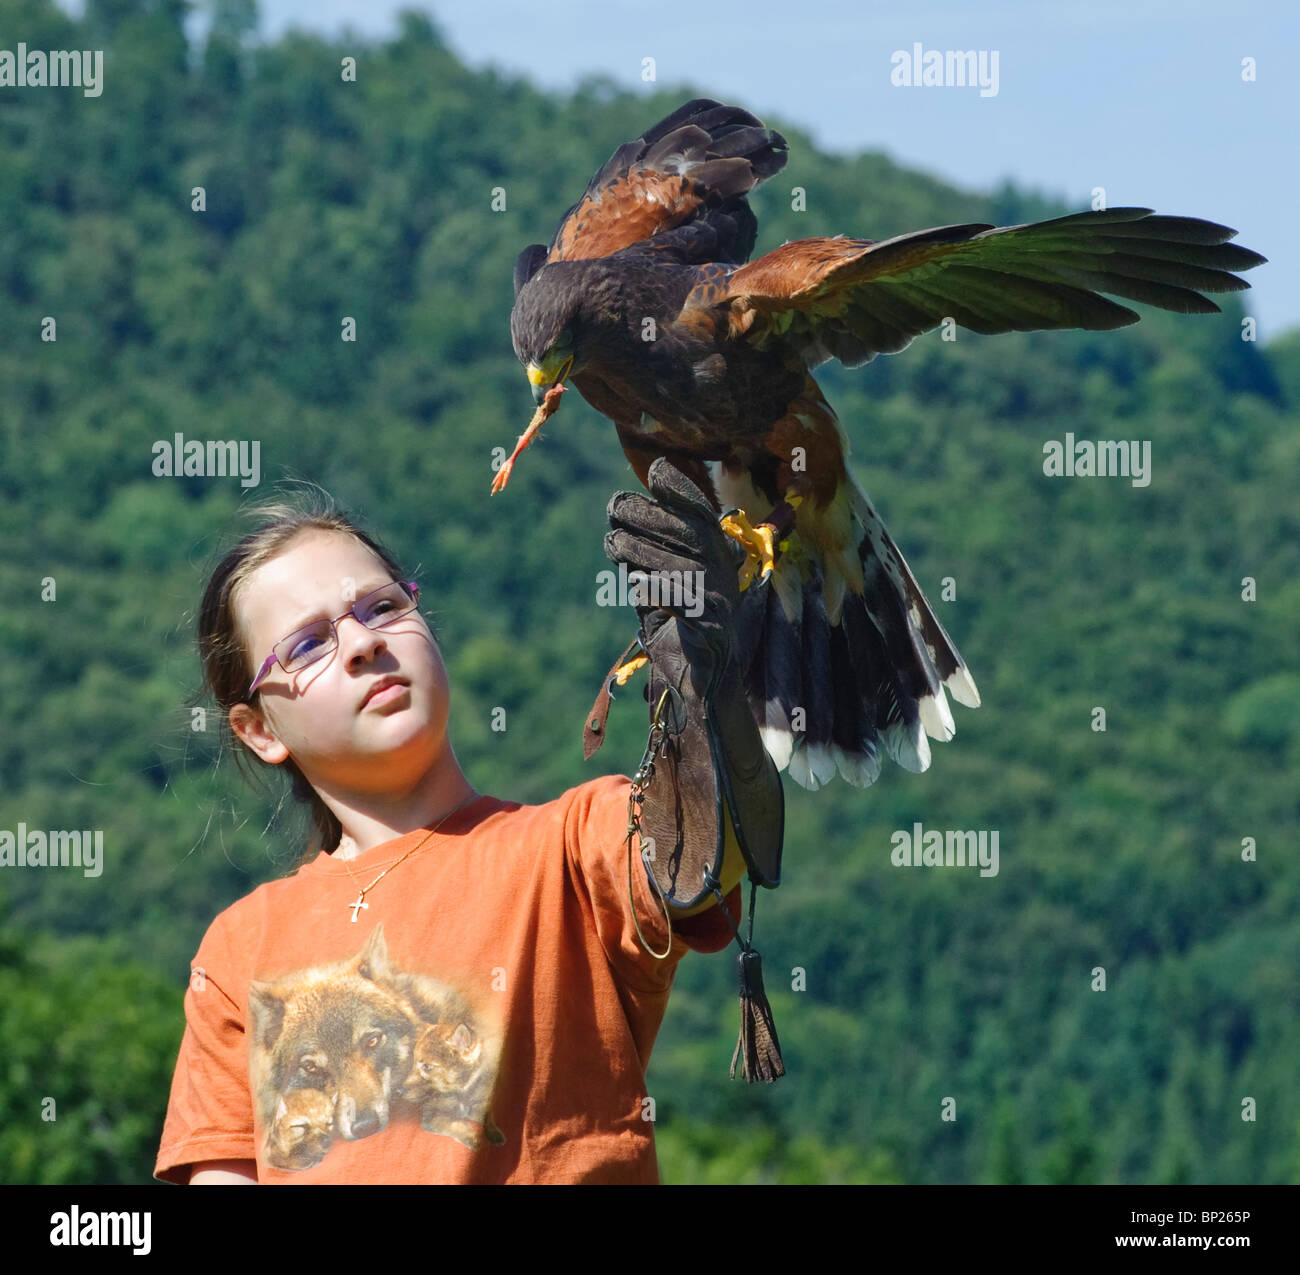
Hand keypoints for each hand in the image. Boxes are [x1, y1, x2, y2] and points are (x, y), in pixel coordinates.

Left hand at [604, 458, 764, 685]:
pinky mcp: (711, 633)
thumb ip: (644, 549)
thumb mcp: (656, 580)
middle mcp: (722, 575)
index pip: (702, 516)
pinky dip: (659, 592)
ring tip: (614, 544)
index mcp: (714, 556)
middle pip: (690, 535)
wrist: (697, 682)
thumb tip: (618, 507)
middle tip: (613, 508)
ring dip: (644, 552)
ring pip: (681, 567)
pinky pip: (684, 606)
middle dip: (650, 517)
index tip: (656, 470)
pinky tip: (638, 583)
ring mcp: (719, 604)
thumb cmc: (674, 624)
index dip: (683, 492)